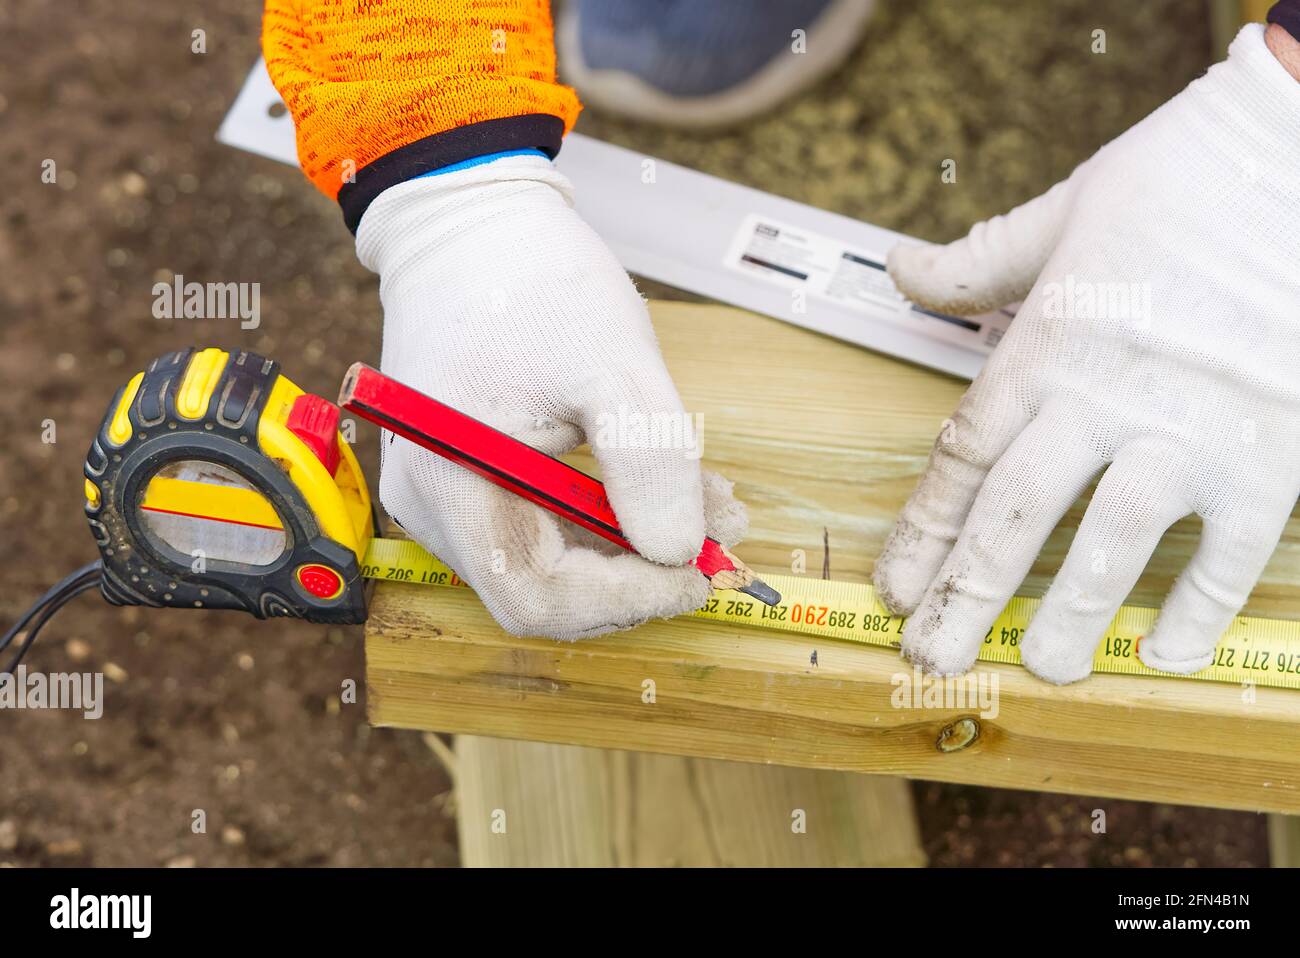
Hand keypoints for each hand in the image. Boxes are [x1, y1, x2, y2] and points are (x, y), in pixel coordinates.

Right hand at [356, 155, 745, 638]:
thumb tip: (681, 555)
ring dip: (636, 542)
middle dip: (642, 570)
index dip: (626, 601)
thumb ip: (649, 462)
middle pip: (547, 589)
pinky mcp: (471, 476)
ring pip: (553, 560)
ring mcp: (448, 494)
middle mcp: (433, 507)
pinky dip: (611, 514)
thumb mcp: (613, 363)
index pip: (538, 599)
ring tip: (711, 503)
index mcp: (451, 486)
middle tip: (721, 532)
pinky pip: (545, 523)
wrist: (471, 222)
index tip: (697, 574)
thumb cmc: (533, 280)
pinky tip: (668, 484)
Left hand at [872, 25, 1299, 682]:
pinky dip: (1198, 608)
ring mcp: (1194, 427)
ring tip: (1041, 667)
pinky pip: (1231, 551)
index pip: (964, 458)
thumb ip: (976, 264)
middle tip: (932, 655)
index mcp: (1047, 344)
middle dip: (967, 592)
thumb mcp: (1062, 212)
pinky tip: (1160, 652)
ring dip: (1073, 613)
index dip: (923, 532)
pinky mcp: (1274, 451)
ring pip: (1114, 541)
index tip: (896, 587)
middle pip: (1017, 512)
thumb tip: (901, 272)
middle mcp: (1107, 395)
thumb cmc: (1181, 180)